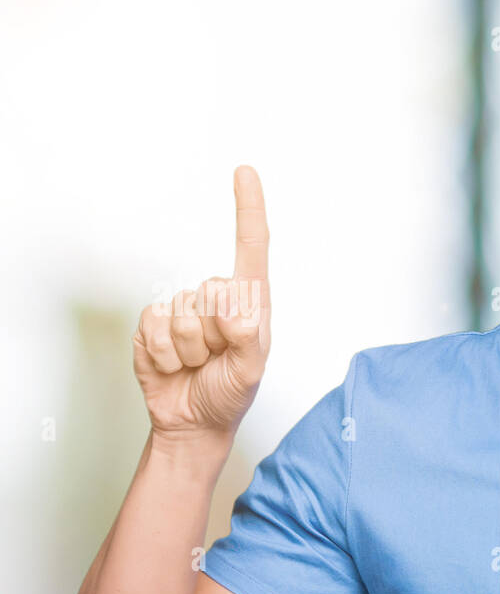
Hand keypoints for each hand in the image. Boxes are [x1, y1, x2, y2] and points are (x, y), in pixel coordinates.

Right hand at [133, 166, 271, 441]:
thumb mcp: (250, 372)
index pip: (251, 248)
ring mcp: (184, 308)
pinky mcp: (154, 322)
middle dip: (214, 335)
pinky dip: (165, 354)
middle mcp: (217, 298)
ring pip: (182, 313)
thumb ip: (247, 340)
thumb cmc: (229, 393)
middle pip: (212, 292)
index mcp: (250, 304)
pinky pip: (154, 325)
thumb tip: (236, 309)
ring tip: (198, 365)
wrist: (193, 422)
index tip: (244, 171)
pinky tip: (175, 366)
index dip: (247, 209)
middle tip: (217, 360)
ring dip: (190, 350)